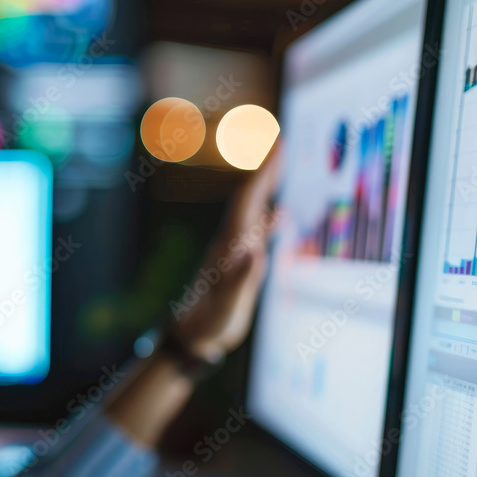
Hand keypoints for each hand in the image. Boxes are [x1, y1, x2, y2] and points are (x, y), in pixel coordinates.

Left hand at [169, 139, 283, 362]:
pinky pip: (258, 233)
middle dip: (267, 169)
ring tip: (281, 166)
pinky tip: (281, 214)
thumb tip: (254, 252)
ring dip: (267, 188)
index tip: (278, 143)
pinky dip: (270, 219)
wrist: (194, 337)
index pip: (250, 199)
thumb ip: (240, 279)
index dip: (265, 170)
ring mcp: (236, 252)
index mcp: (231, 244)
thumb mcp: (227, 304)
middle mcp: (233, 241)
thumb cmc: (210, 322)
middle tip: (282, 140)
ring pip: (254, 211)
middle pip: (251, 197)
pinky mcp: (239, 265)